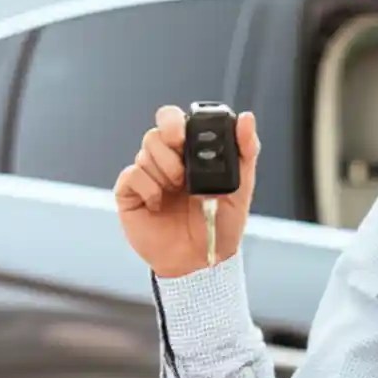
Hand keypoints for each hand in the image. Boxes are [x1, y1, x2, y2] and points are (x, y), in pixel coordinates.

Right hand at [114, 105, 260, 277]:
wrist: (201, 260)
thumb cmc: (220, 224)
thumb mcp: (242, 185)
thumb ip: (246, 149)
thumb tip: (247, 118)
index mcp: (189, 152)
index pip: (173, 120)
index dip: (175, 121)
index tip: (185, 135)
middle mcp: (165, 160)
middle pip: (155, 132)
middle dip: (168, 142)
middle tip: (182, 165)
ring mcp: (147, 176)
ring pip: (145, 152)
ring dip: (165, 170)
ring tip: (178, 191)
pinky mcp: (130, 194)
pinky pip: (132, 175)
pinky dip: (148, 188)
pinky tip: (159, 204)